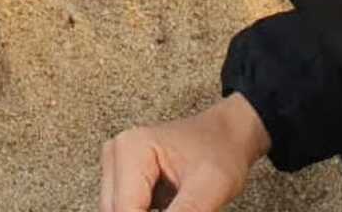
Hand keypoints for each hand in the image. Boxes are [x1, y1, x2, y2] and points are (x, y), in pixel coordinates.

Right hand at [100, 95, 270, 211]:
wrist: (225, 136)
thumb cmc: (220, 152)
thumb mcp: (209, 189)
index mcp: (131, 149)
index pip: (126, 209)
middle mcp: (116, 153)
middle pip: (116, 211)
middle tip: (186, 209)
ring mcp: (116, 164)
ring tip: (182, 205)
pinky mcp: (122, 177)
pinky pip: (125, 208)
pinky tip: (172, 208)